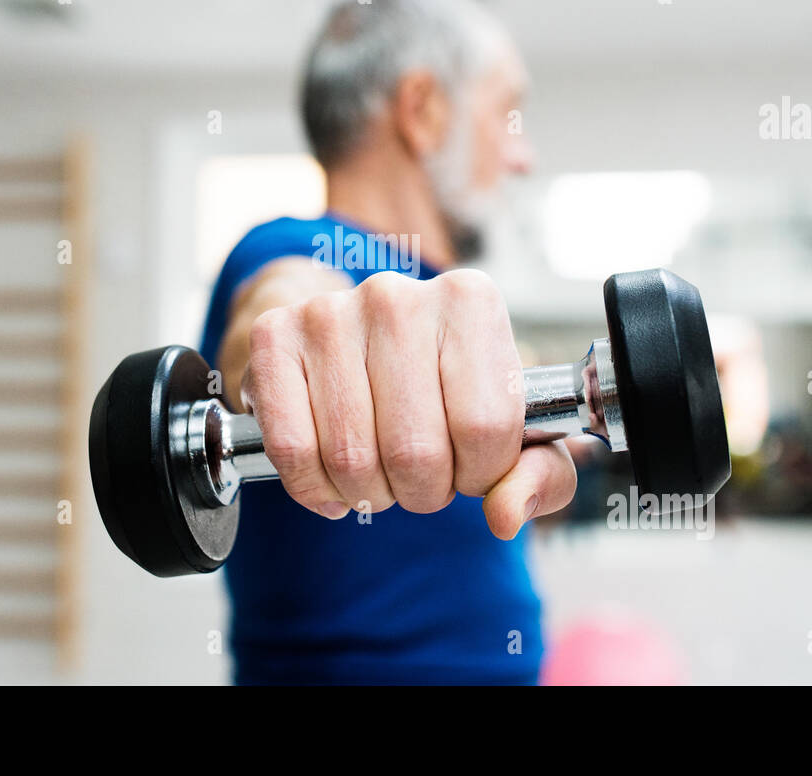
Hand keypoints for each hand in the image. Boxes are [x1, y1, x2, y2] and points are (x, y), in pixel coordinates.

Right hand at [240, 268, 576, 537]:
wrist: (354, 338)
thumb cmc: (440, 387)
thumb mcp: (512, 427)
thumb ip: (537, 476)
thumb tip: (505, 515)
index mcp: (470, 301)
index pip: (486, 429)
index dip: (478, 474)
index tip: (469, 465)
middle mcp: (397, 296)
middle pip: (415, 451)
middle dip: (421, 491)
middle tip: (419, 475)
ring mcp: (329, 312)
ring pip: (351, 458)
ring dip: (368, 494)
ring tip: (379, 471)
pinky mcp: (274, 337)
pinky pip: (292, 449)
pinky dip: (313, 487)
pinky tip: (332, 479)